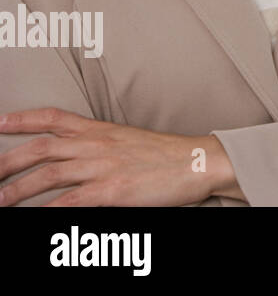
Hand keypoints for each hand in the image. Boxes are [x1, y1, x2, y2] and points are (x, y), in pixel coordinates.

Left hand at [0, 108, 226, 205]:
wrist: (199, 161)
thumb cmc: (168, 156)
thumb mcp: (130, 141)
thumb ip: (101, 146)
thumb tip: (76, 158)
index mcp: (101, 130)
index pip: (53, 118)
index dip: (21, 119)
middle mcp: (96, 145)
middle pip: (40, 148)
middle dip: (7, 162)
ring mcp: (102, 167)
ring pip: (47, 175)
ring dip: (15, 190)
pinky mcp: (111, 190)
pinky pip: (69, 202)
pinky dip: (46, 211)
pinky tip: (31, 217)